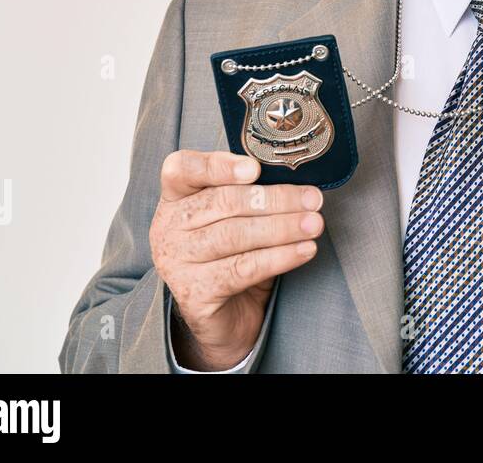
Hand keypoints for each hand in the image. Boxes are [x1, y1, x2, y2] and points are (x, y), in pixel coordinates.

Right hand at [149, 150, 322, 370]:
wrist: (226, 315)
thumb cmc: (233, 254)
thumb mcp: (238, 218)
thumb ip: (252, 193)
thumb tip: (298, 181)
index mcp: (176, 198)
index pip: (181, 169)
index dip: (218, 166)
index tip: (255, 169)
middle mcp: (168, 227)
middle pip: (222, 202)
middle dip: (275, 199)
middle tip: (312, 200)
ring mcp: (176, 261)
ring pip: (234, 235)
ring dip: (282, 227)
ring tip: (314, 224)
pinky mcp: (193, 293)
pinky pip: (242, 269)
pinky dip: (279, 257)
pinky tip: (305, 250)